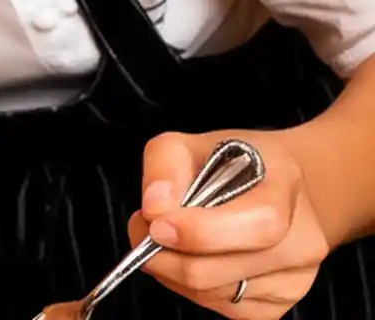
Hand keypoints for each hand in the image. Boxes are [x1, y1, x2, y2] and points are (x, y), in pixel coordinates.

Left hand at [129, 130, 331, 317]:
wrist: (271, 185)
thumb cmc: (228, 164)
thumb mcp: (188, 144)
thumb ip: (164, 167)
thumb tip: (155, 208)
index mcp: (285, 188)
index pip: (256, 226)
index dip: (197, 233)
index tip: (157, 225)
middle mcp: (302, 239)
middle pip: (217, 272)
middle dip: (164, 256)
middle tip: (146, 233)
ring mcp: (296, 277)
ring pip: (211, 295)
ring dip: (172, 272)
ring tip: (167, 242)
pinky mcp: (281, 304)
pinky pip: (222, 309)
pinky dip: (193, 290)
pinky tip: (193, 260)